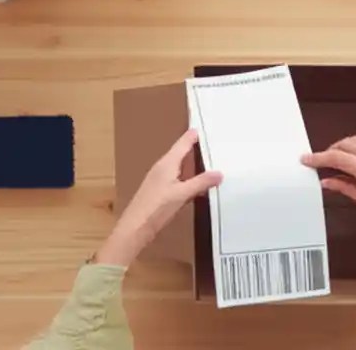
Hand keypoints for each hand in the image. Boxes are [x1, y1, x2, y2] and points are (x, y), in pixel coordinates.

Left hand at [95, 129, 221, 266]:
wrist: (135, 228)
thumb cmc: (157, 208)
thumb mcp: (182, 194)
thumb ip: (201, 183)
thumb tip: (220, 172)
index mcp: (167, 164)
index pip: (182, 144)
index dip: (192, 136)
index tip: (203, 126)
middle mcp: (161, 168)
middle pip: (179, 153)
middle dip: (192, 147)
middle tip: (208, 141)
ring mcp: (158, 180)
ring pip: (177, 166)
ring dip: (189, 162)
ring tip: (205, 159)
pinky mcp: (158, 191)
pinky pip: (175, 177)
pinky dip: (186, 175)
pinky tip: (193, 182)